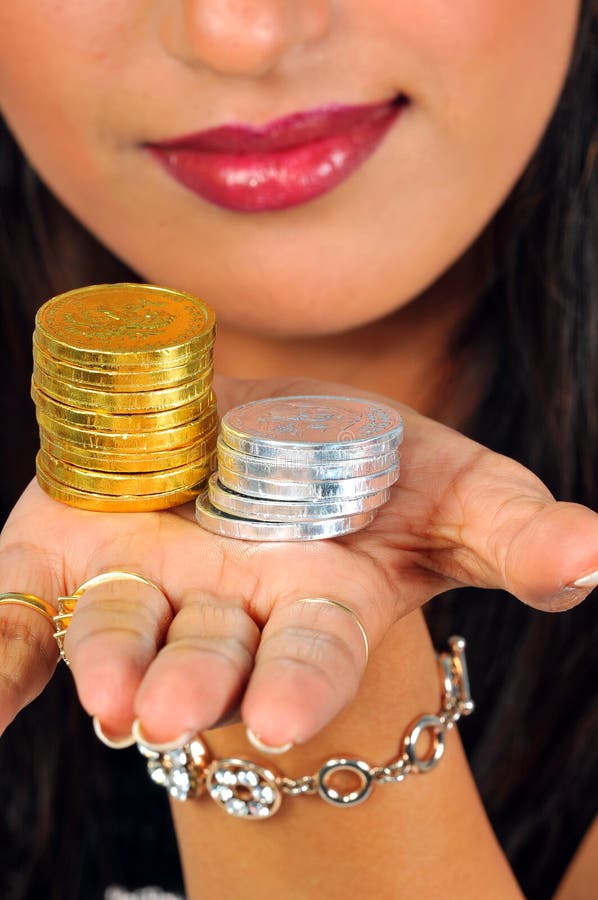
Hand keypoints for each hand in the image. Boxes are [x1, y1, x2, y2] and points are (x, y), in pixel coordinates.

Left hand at [1, 375, 596, 747]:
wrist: (268, 438)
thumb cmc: (373, 473)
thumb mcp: (453, 490)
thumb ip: (514, 531)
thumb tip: (593, 556)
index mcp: (309, 602)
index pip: (307, 656)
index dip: (296, 687)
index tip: (274, 721)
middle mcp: (222, 609)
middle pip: (204, 655)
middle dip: (190, 684)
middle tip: (160, 717)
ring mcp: (141, 583)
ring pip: (113, 633)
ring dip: (100, 663)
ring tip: (103, 693)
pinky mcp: (66, 554)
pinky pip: (18, 612)